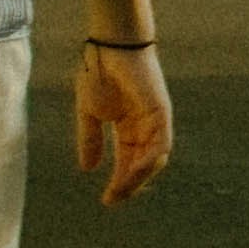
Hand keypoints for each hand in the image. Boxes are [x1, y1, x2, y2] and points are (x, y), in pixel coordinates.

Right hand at [73, 43, 173, 204]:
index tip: (108, 200)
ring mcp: (155, 119)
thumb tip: (87, 169)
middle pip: (143, 164)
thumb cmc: (98, 73)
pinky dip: (149, 160)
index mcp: (129, 128)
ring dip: (139, 177)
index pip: (128, 161)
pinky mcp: (161, 111)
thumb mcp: (89, 114)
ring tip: (121, 191)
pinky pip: (160, 142)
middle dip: (130, 185)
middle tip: (114, 200)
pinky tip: (133, 173)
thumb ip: (90, 140)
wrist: (108, 47)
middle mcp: (145, 127)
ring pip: (155, 157)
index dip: (120, 182)